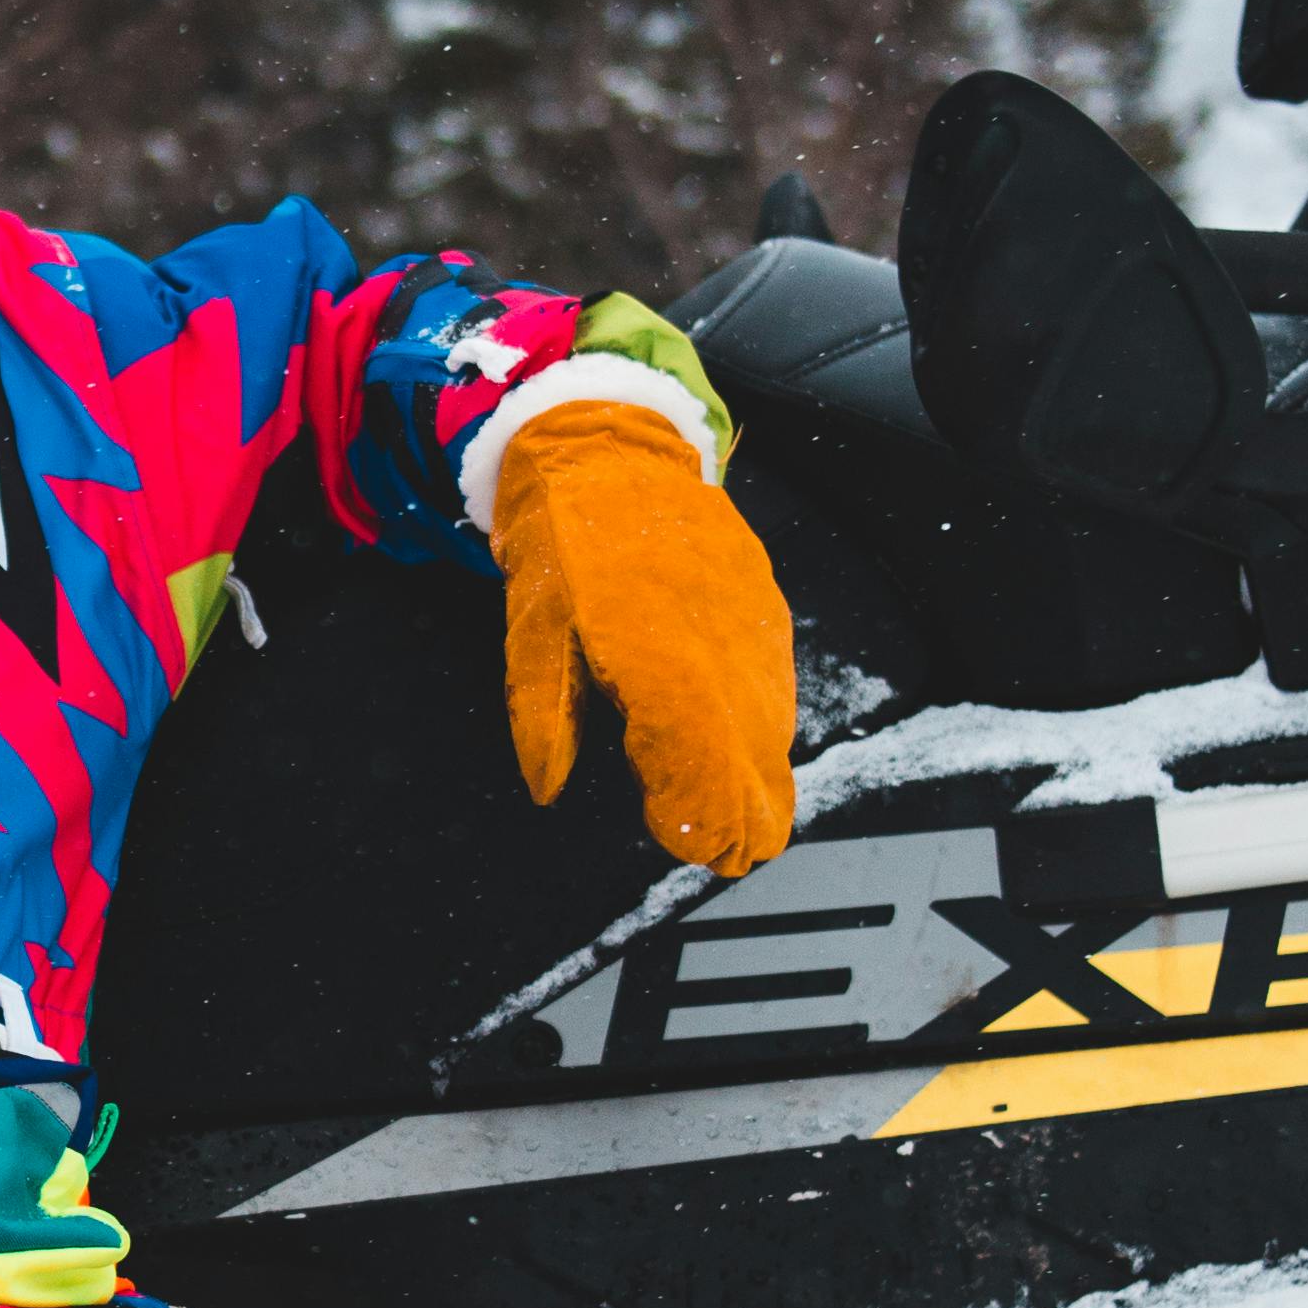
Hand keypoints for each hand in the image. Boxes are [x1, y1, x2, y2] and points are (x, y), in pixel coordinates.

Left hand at [492, 406, 795, 876]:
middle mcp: (716, 640)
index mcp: (655, 650)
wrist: (615, 450)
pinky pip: (775, 682)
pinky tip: (757, 754)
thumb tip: (547, 786)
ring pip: (769, 720)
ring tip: (753, 827)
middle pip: (746, 750)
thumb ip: (542, 711)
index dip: (701, 810)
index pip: (695, 755)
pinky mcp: (764, 605)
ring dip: (761, 776)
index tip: (694, 846)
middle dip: (744, 812)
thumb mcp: (532, 627)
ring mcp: (749, 621)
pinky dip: (765, 727)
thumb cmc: (567, 541)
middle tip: (734, 857)